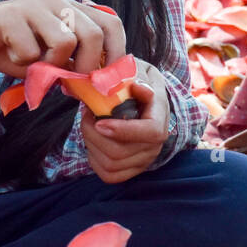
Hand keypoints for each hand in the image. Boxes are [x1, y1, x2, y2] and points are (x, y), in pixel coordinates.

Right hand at [0, 0, 125, 76]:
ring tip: (33, 63)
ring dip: (50, 64)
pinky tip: (10, 55)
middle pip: (93, 34)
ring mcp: (34, 6)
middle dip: (86, 68)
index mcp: (69, 8)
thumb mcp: (48, 60)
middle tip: (68, 83)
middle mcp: (56, 1)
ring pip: (65, 42)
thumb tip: (99, 85)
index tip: (106, 79)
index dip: (116, 53)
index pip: (111, 24)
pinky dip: (22, 64)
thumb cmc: (10, 49)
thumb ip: (72, 66)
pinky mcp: (11, 16)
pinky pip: (31, 51)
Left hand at [81, 61, 169, 182]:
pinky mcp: (130, 171)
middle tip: (86, 115)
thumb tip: (137, 88)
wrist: (141, 99)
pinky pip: (107, 174)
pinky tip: (93, 140)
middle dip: (93, 134)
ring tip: (89, 124)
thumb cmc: (136, 83)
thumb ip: (139, 78)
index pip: (150, 133)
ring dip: (90, 144)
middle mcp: (155, 145)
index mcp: (160, 119)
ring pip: (110, 164)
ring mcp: (143, 161)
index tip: (100, 122)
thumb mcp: (139, 72)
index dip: (122, 130)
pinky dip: (94, 158)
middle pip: (119, 152)